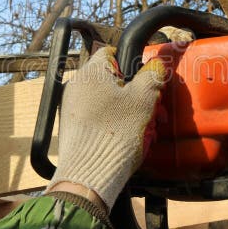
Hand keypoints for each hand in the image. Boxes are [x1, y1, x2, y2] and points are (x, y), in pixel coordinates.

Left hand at [47, 46, 165, 209]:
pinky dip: (113, 123)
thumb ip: (151, 77)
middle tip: (152, 109)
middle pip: (110, 80)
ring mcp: (71, 108)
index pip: (111, 53)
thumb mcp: (142, 100)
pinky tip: (127, 139)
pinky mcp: (72, 128)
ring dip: (126, 110)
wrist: (89, 175)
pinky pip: (97, 117)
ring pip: (105, 100)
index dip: (131, 64)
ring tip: (143, 128)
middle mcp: (75, 86)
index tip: (145, 80)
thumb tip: (156, 63)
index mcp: (90, 73)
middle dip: (133, 93)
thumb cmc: (115, 133)